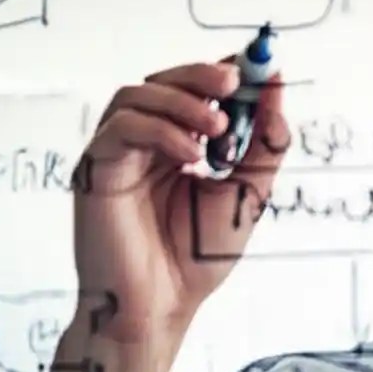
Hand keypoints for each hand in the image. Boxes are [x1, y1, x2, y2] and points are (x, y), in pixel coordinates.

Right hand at [71, 59, 289, 344]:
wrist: (163, 306)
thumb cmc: (199, 257)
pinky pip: (120, 128)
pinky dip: (159, 130)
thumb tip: (276, 88)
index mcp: (180, 146)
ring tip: (217, 128)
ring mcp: (118, 155)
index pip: (195, 91)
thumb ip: (263, 145)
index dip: (223, 72)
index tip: (255, 66)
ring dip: (181, 101)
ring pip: (136, 95)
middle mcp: (146, 145)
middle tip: (232, 82)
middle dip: (199, 75)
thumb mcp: (248, 193)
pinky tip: (191, 155)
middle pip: (162, 82)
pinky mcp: (96, 170)